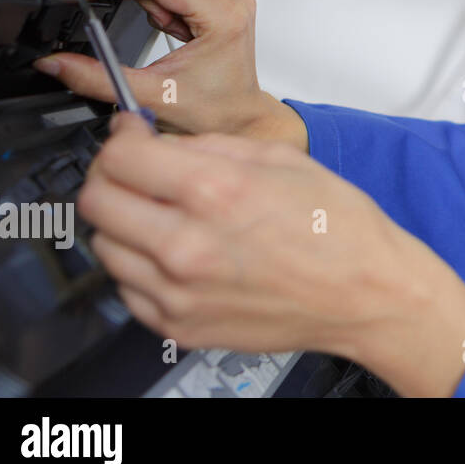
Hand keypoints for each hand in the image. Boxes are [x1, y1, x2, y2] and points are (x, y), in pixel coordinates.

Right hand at [31, 0, 304, 147]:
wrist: (237, 120)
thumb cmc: (210, 110)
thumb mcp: (148, 96)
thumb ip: (96, 78)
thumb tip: (58, 62)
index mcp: (224, 19)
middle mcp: (234, 1)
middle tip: (153, 27)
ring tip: (168, 34)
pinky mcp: (227, 0)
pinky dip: (168, 0)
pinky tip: (176, 31)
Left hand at [80, 113, 464, 396]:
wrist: (367, 294)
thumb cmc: (339, 231)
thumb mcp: (282, 159)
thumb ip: (210, 146)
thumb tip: (163, 141)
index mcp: (215, 193)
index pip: (119, 157)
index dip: (121, 138)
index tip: (131, 137)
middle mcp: (187, 246)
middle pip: (97, 201)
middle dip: (111, 176)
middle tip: (136, 171)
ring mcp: (178, 293)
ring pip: (105, 246)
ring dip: (125, 223)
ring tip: (164, 216)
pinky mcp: (179, 326)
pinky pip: (127, 288)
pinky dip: (142, 266)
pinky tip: (179, 254)